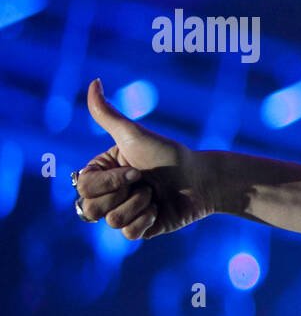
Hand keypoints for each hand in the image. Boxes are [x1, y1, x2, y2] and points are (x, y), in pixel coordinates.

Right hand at [73, 78, 216, 239]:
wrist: (201, 179)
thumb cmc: (168, 154)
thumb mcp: (134, 134)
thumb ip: (107, 114)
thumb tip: (93, 81)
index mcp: (101, 172)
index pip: (84, 187)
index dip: (109, 182)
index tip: (135, 171)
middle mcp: (108, 194)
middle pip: (90, 209)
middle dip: (123, 194)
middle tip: (145, 183)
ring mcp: (123, 212)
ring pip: (111, 222)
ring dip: (139, 206)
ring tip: (155, 196)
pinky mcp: (140, 230)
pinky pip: (129, 234)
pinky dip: (147, 221)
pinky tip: (160, 209)